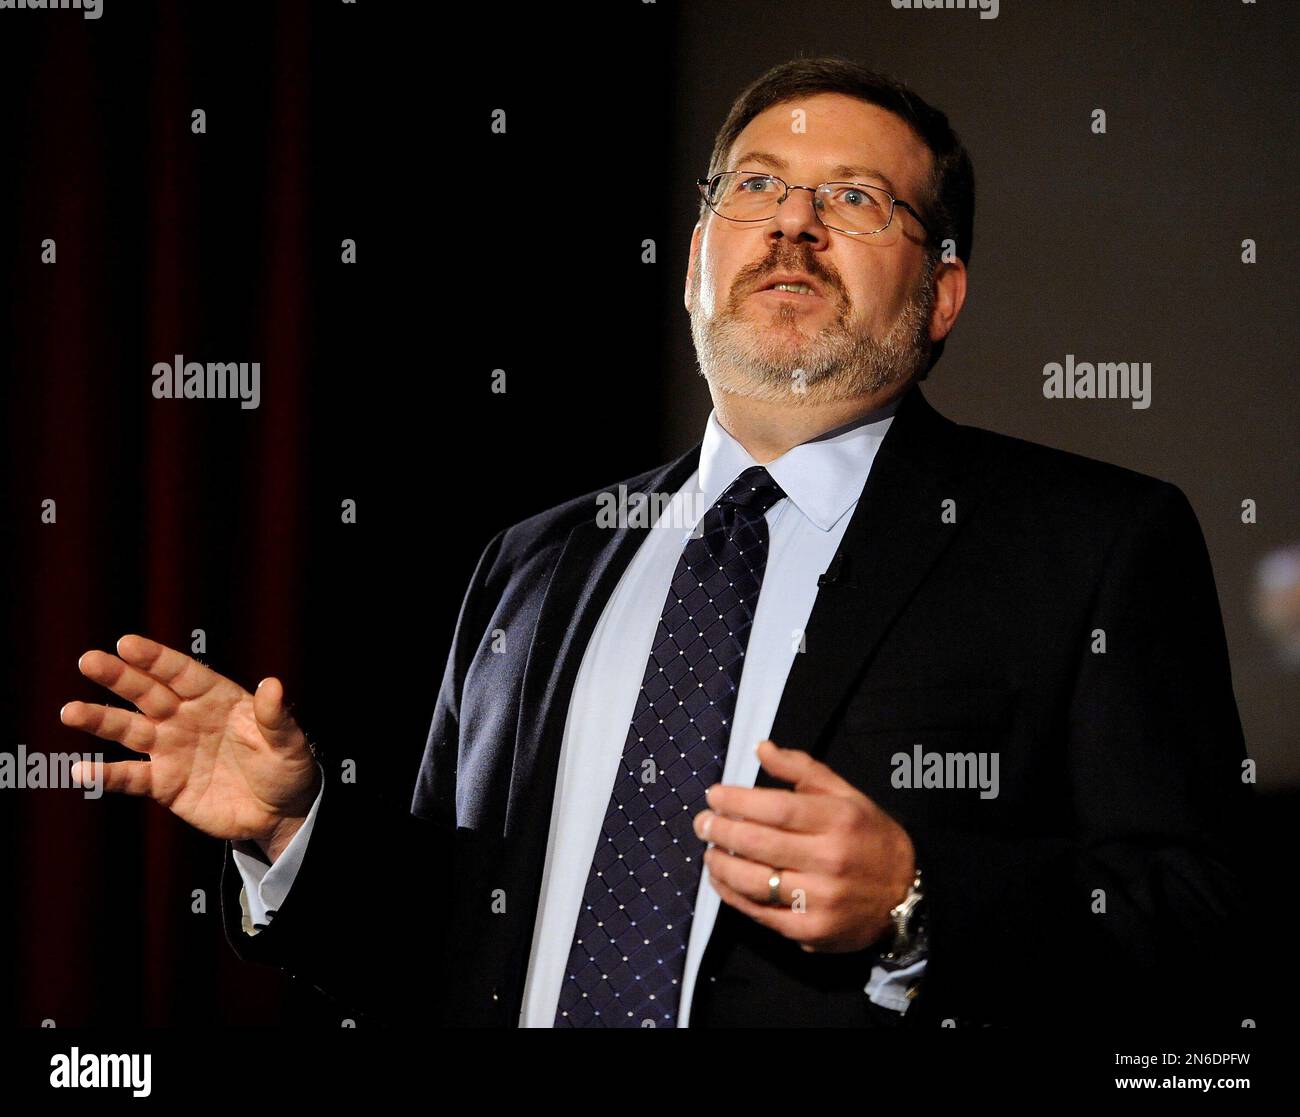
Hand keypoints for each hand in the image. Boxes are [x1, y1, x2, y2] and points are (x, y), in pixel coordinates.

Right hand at [60, 634, 320, 860]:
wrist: (280, 812)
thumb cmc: (286, 767)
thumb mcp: (288, 741)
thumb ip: (275, 716)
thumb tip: (273, 685)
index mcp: (217, 698)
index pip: (182, 673)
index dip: (155, 659)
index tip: (126, 643)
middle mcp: (187, 718)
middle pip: (148, 693)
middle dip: (119, 677)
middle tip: (89, 660)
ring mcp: (172, 749)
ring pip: (130, 730)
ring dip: (101, 720)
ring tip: (70, 711)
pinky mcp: (165, 783)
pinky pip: (131, 777)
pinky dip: (106, 776)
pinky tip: (80, 771)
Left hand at [694, 740, 914, 952]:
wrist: (906, 894)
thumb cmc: (868, 836)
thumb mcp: (845, 794)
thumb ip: (801, 769)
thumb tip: (760, 747)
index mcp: (839, 820)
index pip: (776, 808)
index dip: (737, 801)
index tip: (714, 795)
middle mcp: (831, 860)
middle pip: (760, 845)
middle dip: (720, 831)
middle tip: (702, 822)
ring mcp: (820, 900)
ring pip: (754, 882)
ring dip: (721, 864)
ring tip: (709, 851)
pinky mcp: (811, 930)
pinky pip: (760, 913)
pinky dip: (733, 895)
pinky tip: (722, 879)